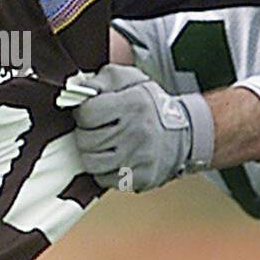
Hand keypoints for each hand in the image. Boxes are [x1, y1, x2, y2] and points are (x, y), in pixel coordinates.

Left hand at [71, 64, 202, 191]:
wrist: (184, 131)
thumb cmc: (150, 104)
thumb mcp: (128, 79)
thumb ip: (100, 81)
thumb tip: (75, 92)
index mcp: (133, 103)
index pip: (86, 113)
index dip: (83, 113)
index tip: (90, 112)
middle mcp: (137, 132)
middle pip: (85, 141)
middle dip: (85, 134)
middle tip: (97, 130)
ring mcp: (139, 158)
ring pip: (91, 163)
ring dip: (92, 154)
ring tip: (103, 145)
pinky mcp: (140, 178)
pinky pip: (105, 180)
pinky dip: (104, 171)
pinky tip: (114, 159)